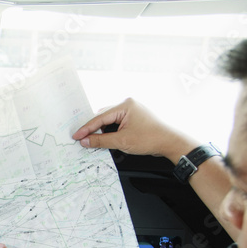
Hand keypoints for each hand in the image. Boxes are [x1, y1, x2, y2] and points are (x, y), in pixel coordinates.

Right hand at [72, 97, 195, 160]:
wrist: (170, 142)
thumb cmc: (151, 139)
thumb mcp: (122, 141)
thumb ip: (101, 140)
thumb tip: (85, 140)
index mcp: (125, 105)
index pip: (100, 117)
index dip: (86, 128)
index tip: (76, 135)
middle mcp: (128, 105)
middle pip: (103, 116)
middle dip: (93, 128)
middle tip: (81, 138)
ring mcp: (132, 111)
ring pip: (110, 120)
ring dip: (102, 131)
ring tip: (93, 141)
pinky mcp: (134, 118)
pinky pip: (117, 123)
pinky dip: (110, 131)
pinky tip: (106, 139)